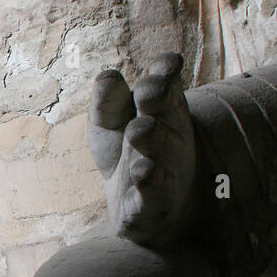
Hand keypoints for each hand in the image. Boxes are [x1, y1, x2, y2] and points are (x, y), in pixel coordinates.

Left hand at [88, 52, 196, 246]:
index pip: (166, 85)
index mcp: (162, 111)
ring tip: (138, 131)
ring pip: (160, 151)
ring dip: (151, 139)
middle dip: (157, 99)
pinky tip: (141, 172)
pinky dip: (150, 182)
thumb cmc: (125, 156)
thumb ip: (108, 102)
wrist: (148, 213)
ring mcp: (166, 169)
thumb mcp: (109, 126)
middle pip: (165, 113)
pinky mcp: (155, 203)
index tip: (168, 64)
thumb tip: (108, 76)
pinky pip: (155, 191)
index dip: (165, 74)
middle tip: (148, 91)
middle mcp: (169, 136)